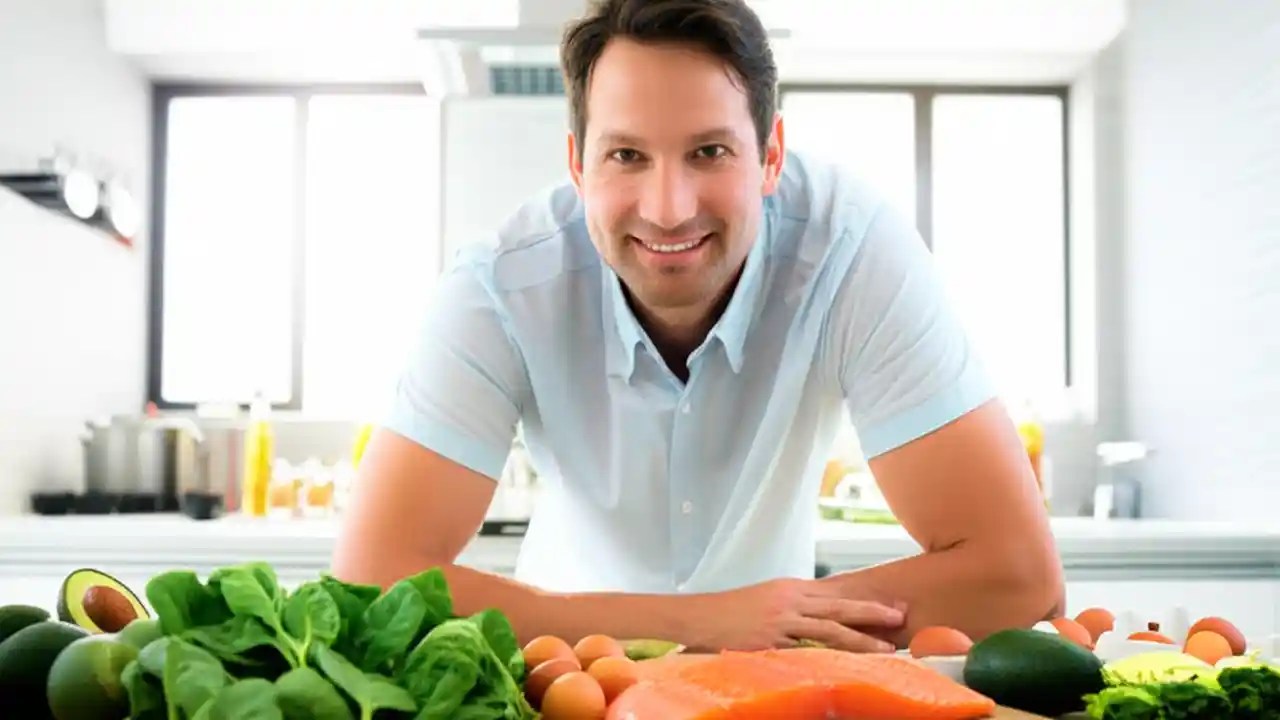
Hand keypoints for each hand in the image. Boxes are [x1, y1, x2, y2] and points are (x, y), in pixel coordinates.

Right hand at [687, 578, 905, 652]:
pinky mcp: (770, 640)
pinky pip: (805, 649)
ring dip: (860, 639)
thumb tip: (820, 618)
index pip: (835, 594)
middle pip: (839, 607)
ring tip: (886, 648)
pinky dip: (828, 657)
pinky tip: (846, 665)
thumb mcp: (767, 600)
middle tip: (900, 616)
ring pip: (829, 629)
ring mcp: (780, 621)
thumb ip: (794, 608)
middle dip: (872, 612)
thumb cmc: (730, 612)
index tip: (890, 604)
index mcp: (791, 589)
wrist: (697, 616)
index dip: (864, 601)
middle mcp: (789, 600)